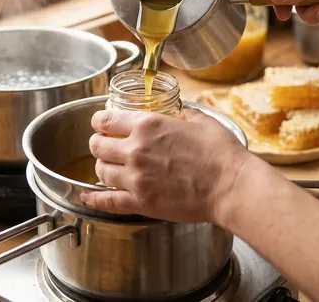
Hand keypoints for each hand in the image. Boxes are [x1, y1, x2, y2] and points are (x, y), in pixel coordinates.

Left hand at [80, 108, 250, 222]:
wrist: (231, 186)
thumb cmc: (221, 153)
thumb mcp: (200, 120)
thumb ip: (181, 115)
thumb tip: (177, 115)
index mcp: (147, 125)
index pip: (106, 120)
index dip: (99, 121)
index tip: (101, 124)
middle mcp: (135, 150)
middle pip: (97, 145)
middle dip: (98, 143)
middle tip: (104, 145)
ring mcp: (136, 178)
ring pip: (100, 171)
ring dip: (102, 167)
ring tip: (108, 167)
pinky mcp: (141, 202)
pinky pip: (108, 202)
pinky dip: (94, 199)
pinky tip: (87, 197)